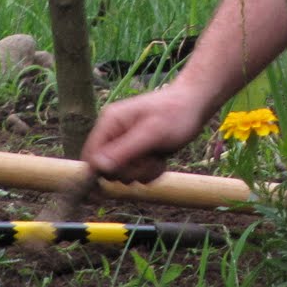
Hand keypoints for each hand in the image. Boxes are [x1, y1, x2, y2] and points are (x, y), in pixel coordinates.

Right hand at [80, 82, 214, 183]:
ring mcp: (125, 143)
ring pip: (124, 174)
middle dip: (131, 170)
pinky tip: (161, 158)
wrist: (195, 105)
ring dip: (143, 171)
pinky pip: (137, 173)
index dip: (101, 173)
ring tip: (158, 155)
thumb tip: (98, 167)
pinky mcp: (137, 151)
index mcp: (110, 123)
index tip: (119, 180)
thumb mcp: (151, 133)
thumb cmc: (175, 114)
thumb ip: (124, 150)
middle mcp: (113, 133)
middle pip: (108, 170)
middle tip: (149, 157)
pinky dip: (150, 171)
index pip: (91, 157)